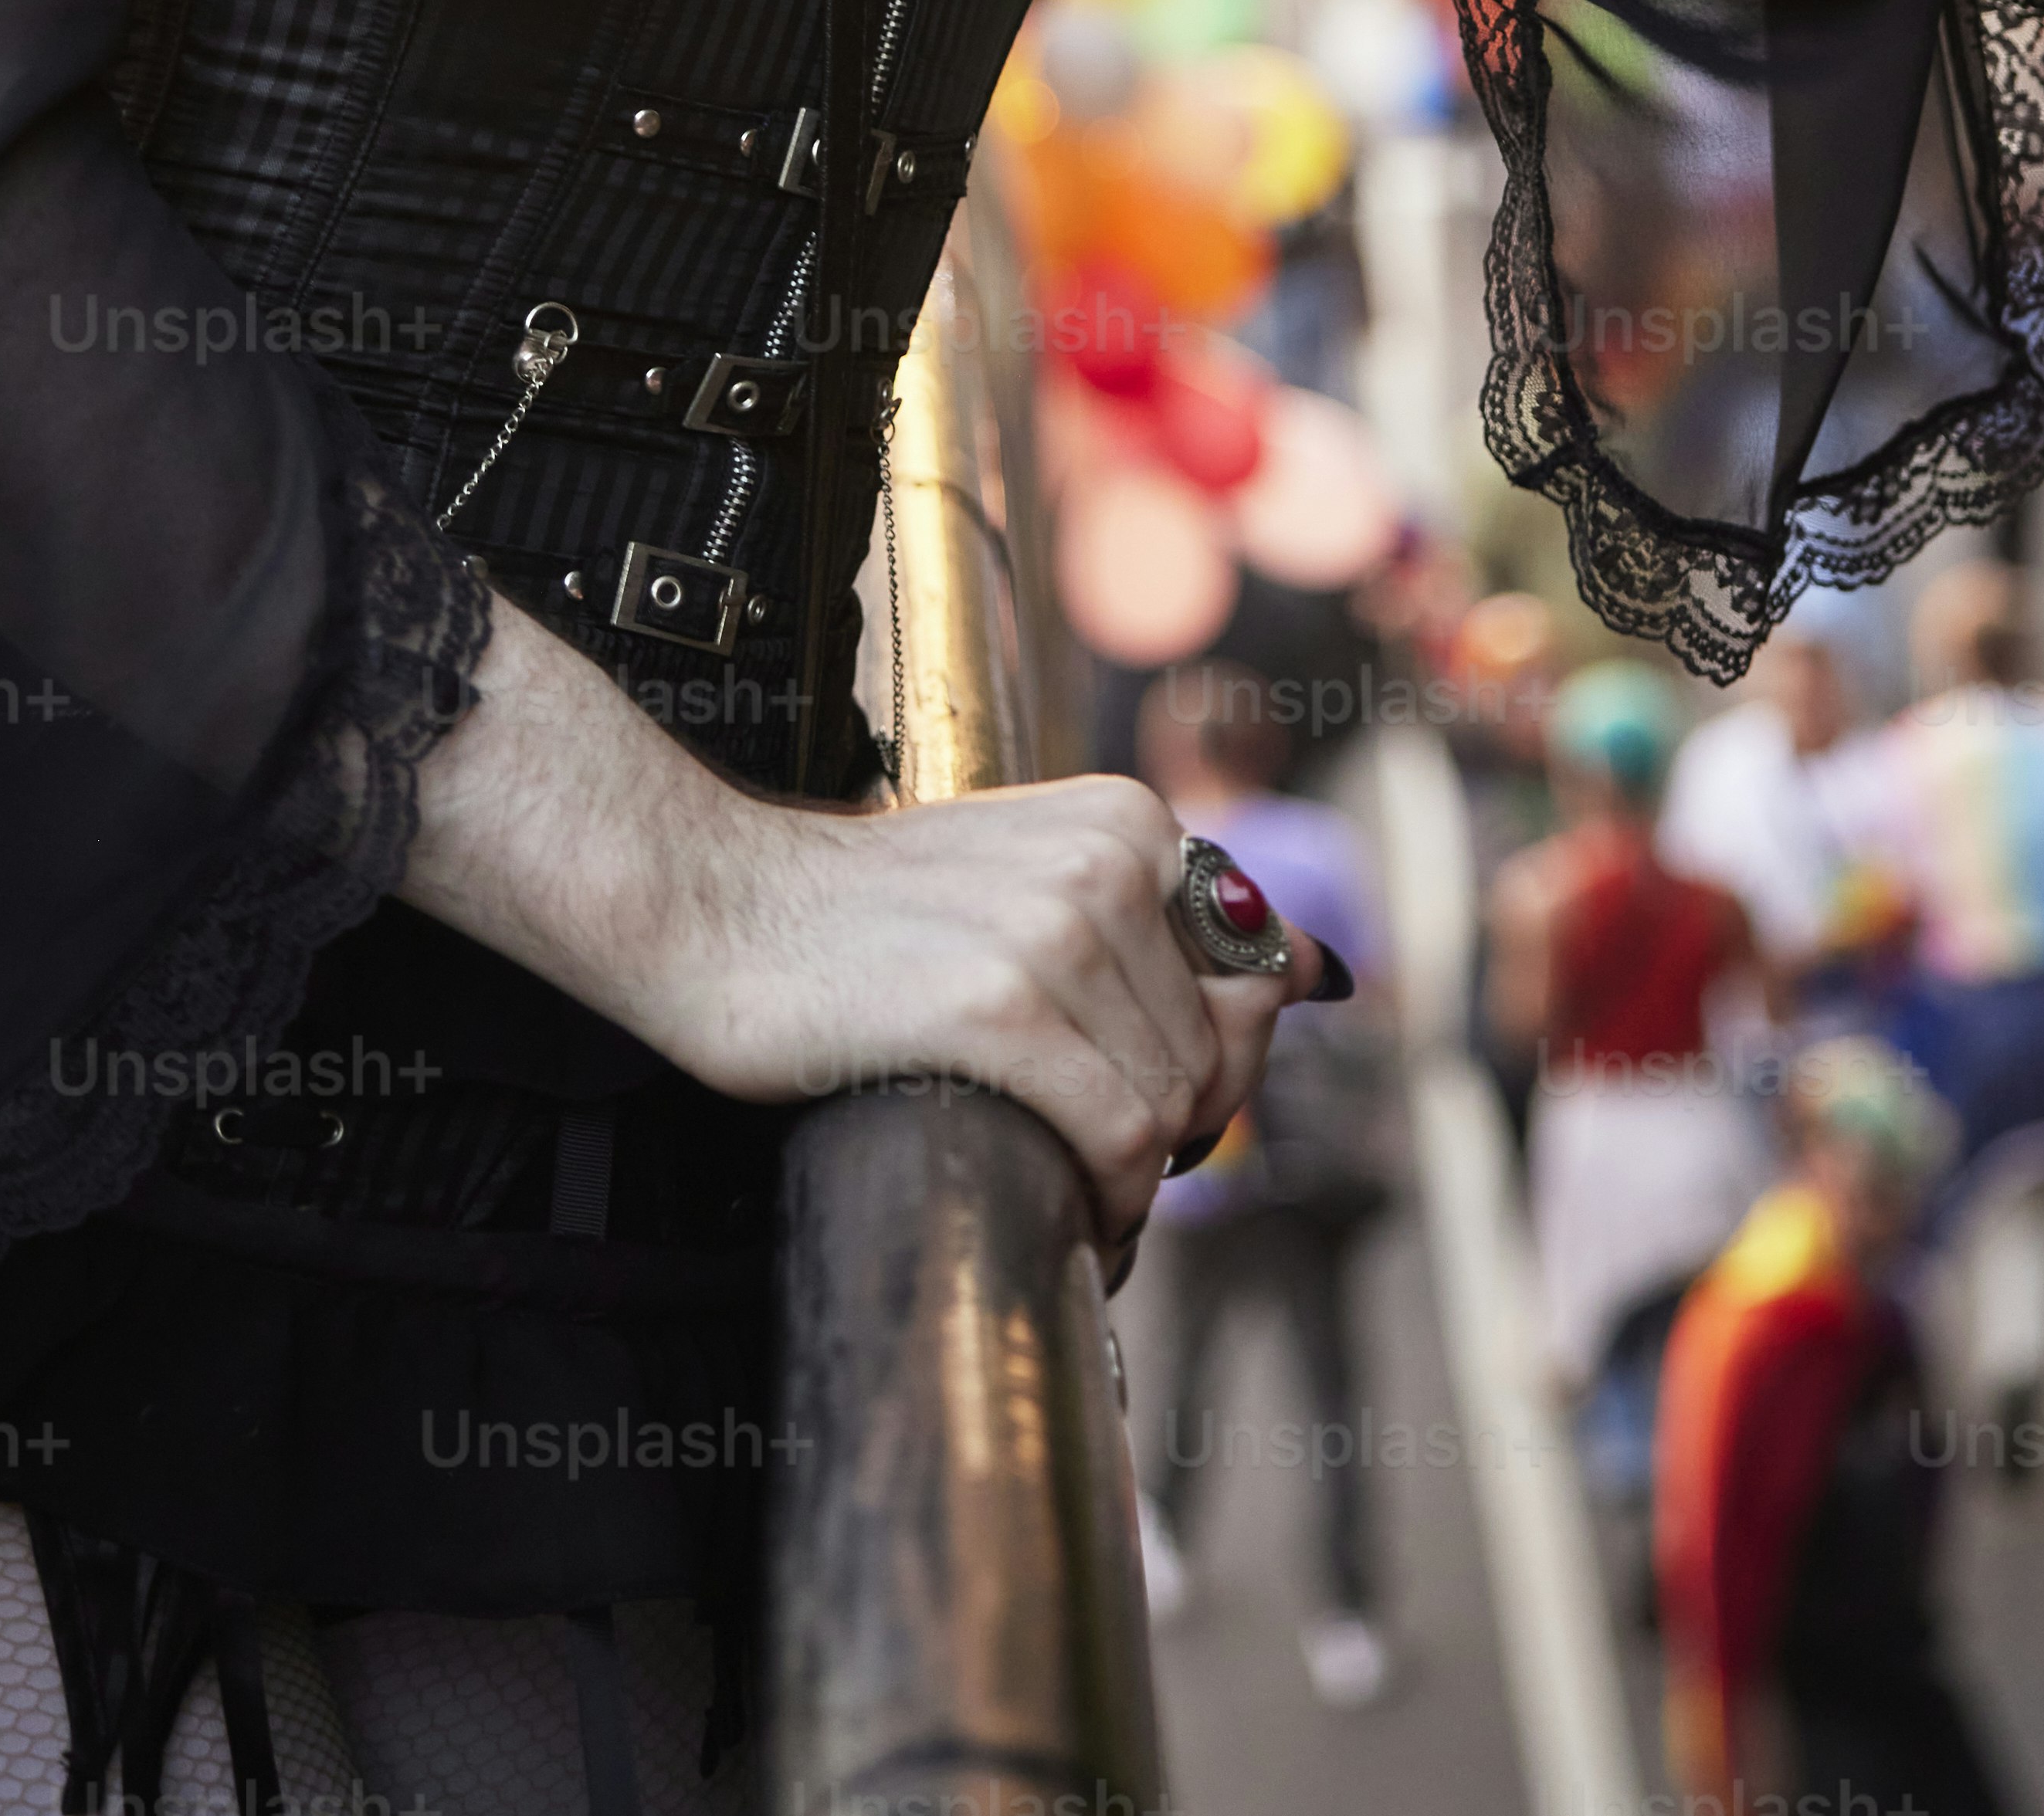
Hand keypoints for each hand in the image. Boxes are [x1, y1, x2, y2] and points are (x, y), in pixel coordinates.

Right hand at [621, 767, 1320, 1239]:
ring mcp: (1055, 931)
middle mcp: (1108, 862)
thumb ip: (1159, 925)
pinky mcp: (998, 1009)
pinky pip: (1118, 1140)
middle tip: (1101, 1170)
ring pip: (1169, 1108)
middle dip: (1176, 1136)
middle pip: (1214, 1056)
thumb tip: (1327, 972)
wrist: (716, 907)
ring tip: (1073, 1195)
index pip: (1249, 980)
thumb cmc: (866, 916)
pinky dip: (1110, 1204)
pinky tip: (1071, 1222)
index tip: (1152, 1110)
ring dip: (1133, 1182)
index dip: (1211, 1070)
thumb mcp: (1029, 878)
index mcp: (1126, 820)